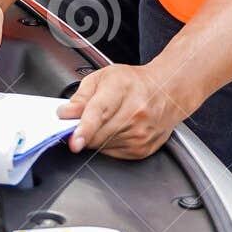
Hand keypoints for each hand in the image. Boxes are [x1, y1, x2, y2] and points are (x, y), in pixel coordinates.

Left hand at [57, 64, 195, 158]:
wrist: (166, 91)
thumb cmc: (132, 83)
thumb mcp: (101, 78)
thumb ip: (80, 97)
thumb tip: (65, 113)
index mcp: (120, 90)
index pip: (99, 114)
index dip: (84, 129)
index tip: (74, 141)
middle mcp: (134, 114)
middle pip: (97, 134)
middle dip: (82, 131)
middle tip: (84, 119)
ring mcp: (141, 134)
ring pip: (102, 146)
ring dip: (95, 137)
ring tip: (108, 119)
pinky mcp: (142, 149)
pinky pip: (112, 153)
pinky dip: (107, 144)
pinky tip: (116, 129)